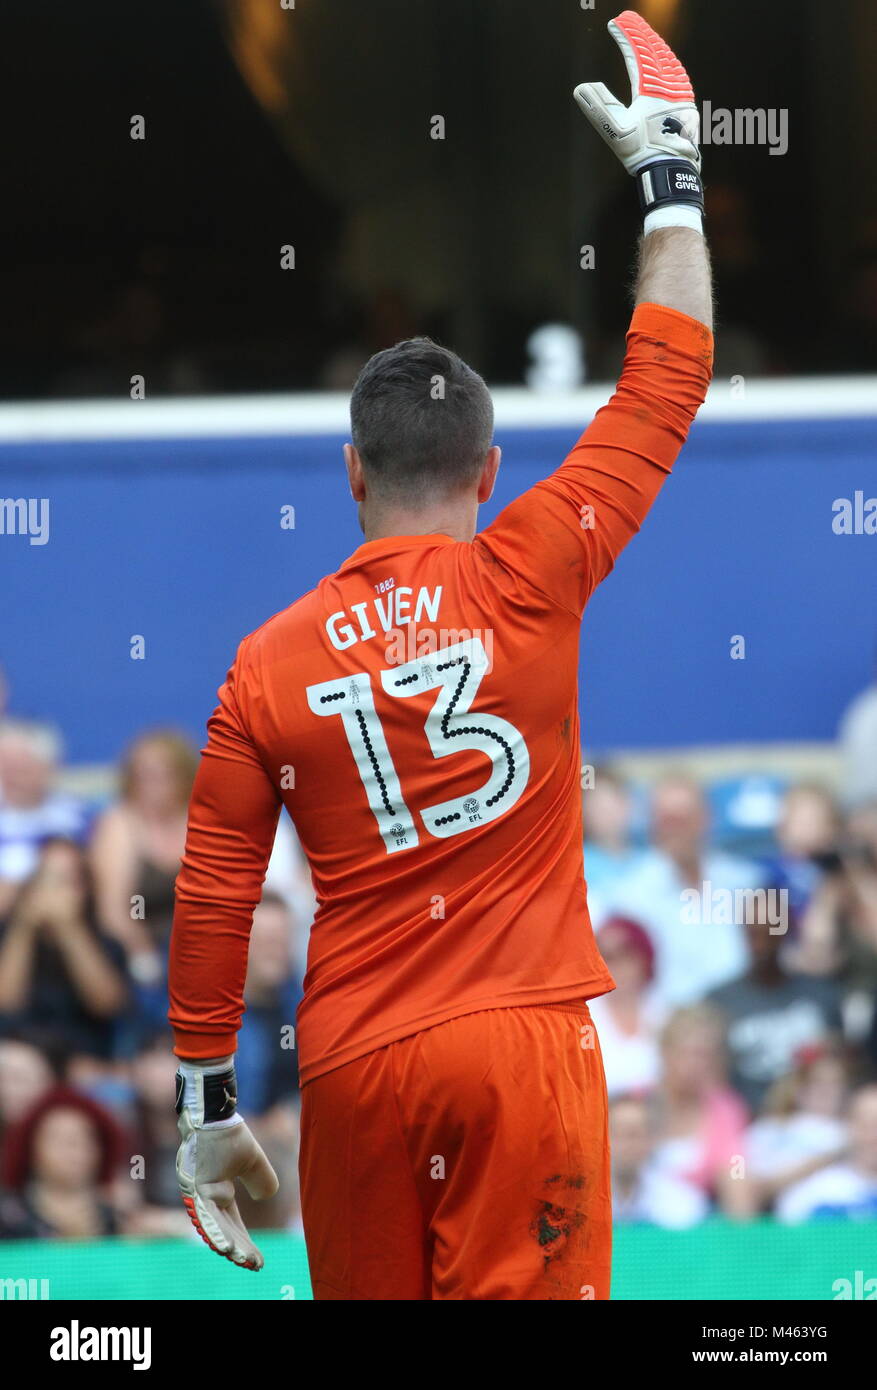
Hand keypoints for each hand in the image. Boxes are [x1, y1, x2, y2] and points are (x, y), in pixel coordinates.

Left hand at [175, 1058, 278, 1269]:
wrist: (214, 1113)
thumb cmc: (228, 1134)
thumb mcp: (252, 1160)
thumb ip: (260, 1178)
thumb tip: (266, 1196)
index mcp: (219, 1193)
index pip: (233, 1225)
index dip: (244, 1243)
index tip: (258, 1261)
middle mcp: (205, 1198)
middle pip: (223, 1230)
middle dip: (238, 1249)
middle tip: (252, 1266)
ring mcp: (197, 1193)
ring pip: (213, 1225)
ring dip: (226, 1244)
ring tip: (238, 1260)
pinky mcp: (195, 1186)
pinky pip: (205, 1212)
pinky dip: (214, 1230)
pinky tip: (223, 1246)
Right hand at [574, 10, 699, 173]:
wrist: (670, 170)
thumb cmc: (640, 152)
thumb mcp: (614, 131)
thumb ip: (597, 107)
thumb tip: (582, 87)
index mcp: (650, 90)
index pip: (637, 54)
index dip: (626, 36)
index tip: (615, 23)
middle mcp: (668, 88)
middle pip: (655, 51)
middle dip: (641, 34)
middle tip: (629, 20)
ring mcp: (680, 96)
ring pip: (668, 61)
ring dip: (655, 46)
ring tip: (645, 36)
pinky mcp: (687, 106)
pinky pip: (677, 75)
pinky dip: (668, 62)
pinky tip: (666, 62)